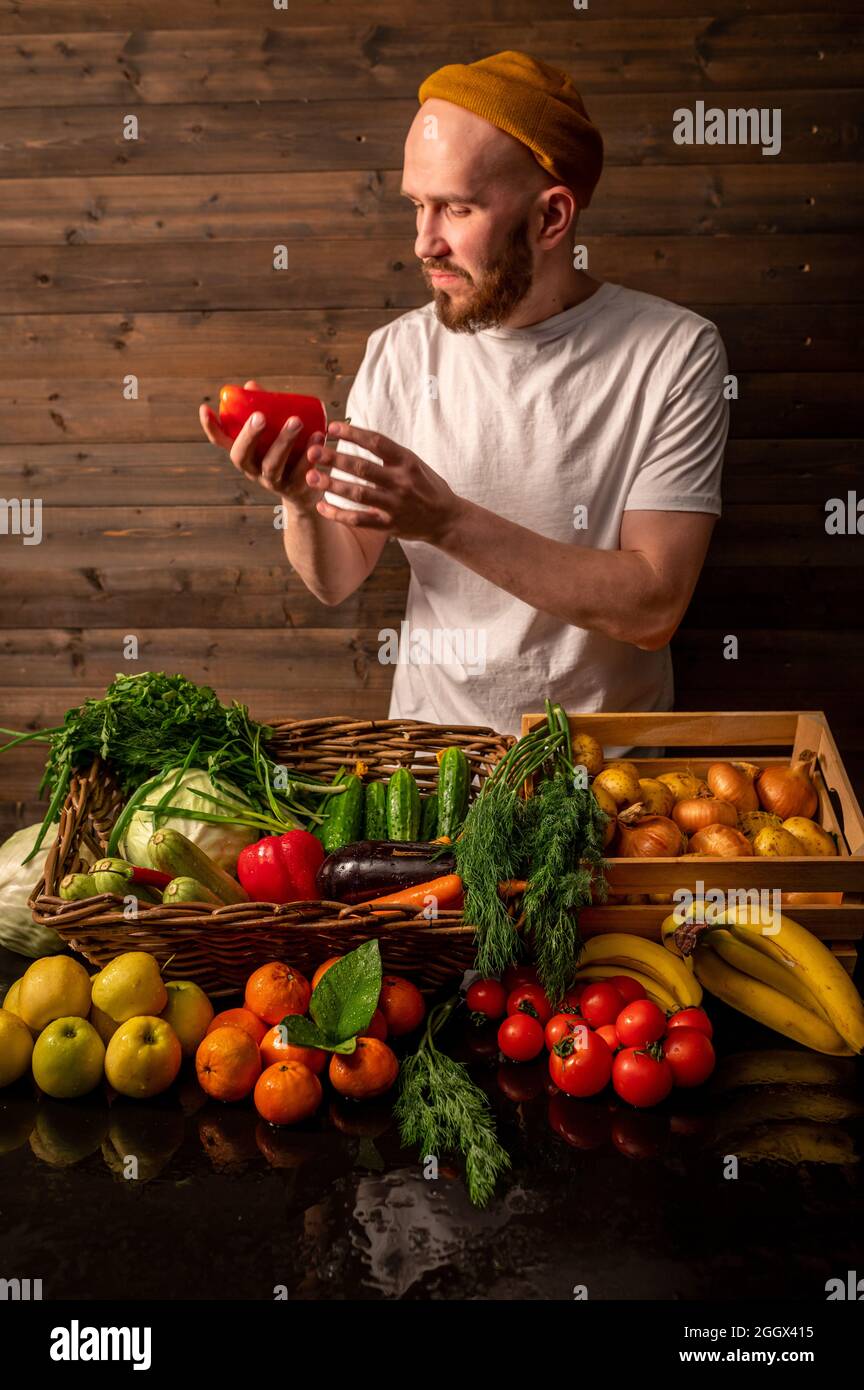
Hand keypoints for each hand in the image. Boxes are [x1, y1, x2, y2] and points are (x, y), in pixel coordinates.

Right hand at [199, 379, 324, 505]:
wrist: (307, 494)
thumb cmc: (287, 456)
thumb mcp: (273, 436)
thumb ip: (265, 411)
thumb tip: (250, 385)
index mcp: (245, 456)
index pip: (221, 443)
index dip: (210, 427)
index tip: (204, 408)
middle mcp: (253, 471)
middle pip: (242, 456)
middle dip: (249, 435)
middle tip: (261, 416)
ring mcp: (273, 483)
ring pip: (273, 465)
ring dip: (283, 442)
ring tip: (297, 420)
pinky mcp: (296, 489)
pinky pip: (301, 474)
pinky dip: (310, 455)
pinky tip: (318, 435)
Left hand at [306, 422, 459, 541]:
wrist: (447, 519)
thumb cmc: (427, 487)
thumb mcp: (414, 463)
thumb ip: (389, 453)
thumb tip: (358, 434)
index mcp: (406, 461)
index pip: (376, 442)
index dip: (352, 433)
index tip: (331, 427)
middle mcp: (401, 482)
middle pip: (362, 468)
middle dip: (335, 458)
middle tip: (312, 452)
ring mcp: (395, 505)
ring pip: (358, 494)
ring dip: (332, 485)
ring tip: (311, 477)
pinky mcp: (389, 525)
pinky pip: (359, 520)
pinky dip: (338, 513)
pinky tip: (321, 506)